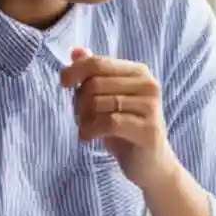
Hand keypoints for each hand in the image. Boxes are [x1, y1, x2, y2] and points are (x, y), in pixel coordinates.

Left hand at [61, 48, 176, 186]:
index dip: (76, 71)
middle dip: (79, 102)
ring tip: (87, 129)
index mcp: (140, 72)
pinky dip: (91, 130)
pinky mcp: (148, 130)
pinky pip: (108, 123)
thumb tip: (77, 51)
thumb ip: (95, 74)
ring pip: (99, 103)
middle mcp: (149, 85)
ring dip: (83, 119)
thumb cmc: (126, 129)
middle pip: (95, 83)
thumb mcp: (108, 99)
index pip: (99, 63)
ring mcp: (151, 107)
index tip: (64, 83)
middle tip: (82, 118)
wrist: (151, 165)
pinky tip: (89, 138)